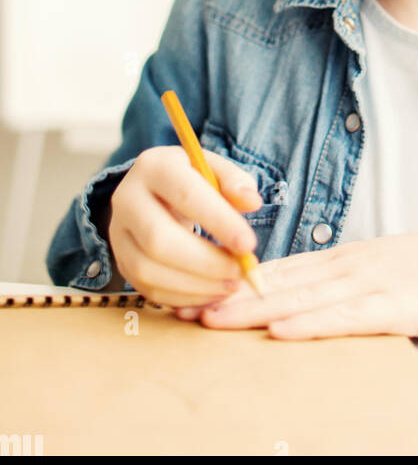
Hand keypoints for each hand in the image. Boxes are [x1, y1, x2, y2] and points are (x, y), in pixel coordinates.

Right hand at [108, 145, 262, 306]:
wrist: (153, 190)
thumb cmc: (189, 178)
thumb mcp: (212, 168)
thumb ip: (235, 181)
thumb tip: (252, 203)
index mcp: (153, 166)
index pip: (186, 194)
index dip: (219, 222)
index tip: (249, 244)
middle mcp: (127, 199)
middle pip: (159, 239)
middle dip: (205, 262)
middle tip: (240, 271)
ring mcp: (118, 233)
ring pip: (148, 270)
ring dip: (195, 285)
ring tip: (230, 284)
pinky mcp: (121, 260)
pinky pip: (146, 288)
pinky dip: (182, 298)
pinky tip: (211, 293)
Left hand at [174, 225, 417, 340]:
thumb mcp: (377, 267)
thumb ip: (339, 280)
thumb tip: (298, 299)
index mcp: (342, 258)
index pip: (278, 270)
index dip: (234, 282)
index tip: (194, 290)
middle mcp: (346, 266)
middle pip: (278, 283)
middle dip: (228, 296)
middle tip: (182, 308)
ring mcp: (368, 284)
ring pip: (300, 299)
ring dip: (253, 310)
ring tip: (213, 319)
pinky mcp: (392, 307)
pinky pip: (344, 317)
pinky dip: (311, 324)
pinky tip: (282, 332)